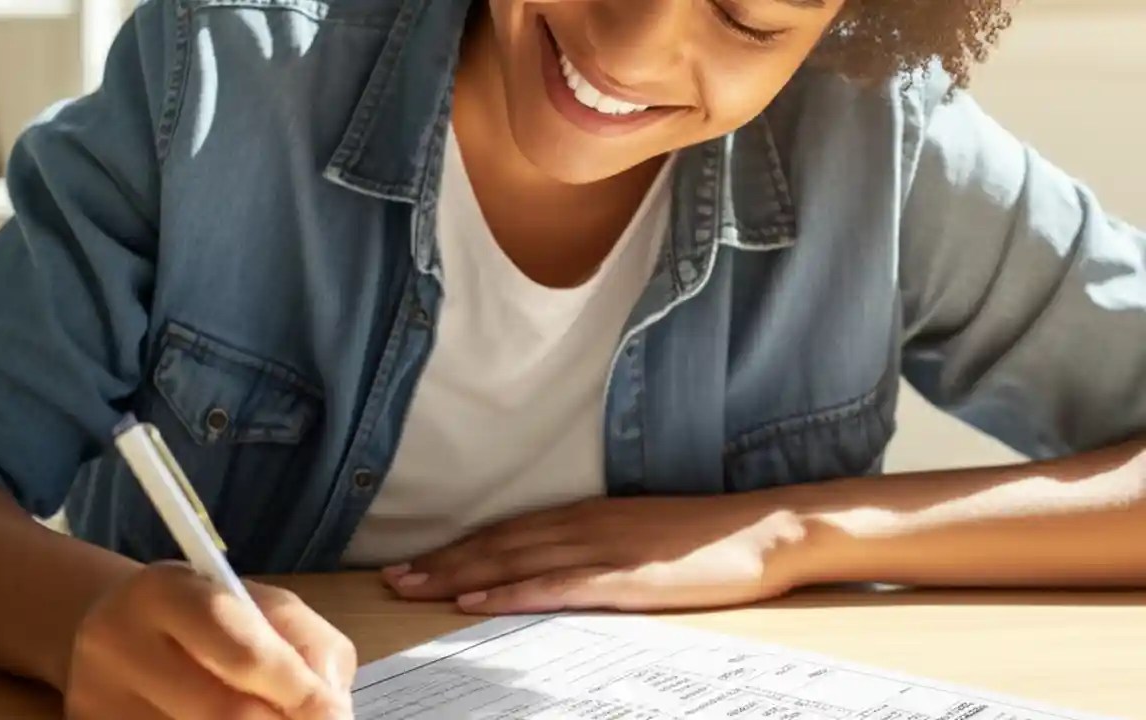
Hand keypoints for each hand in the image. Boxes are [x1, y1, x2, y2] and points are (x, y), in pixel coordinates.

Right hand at [66, 563, 355, 718]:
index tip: (333, 713)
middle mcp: (117, 645)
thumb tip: (329, 708)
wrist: (118, 632)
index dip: (296, 690)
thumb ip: (306, 645)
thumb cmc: (210, 617)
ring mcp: (97, 702)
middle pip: (223, 713)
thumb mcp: (263, 607)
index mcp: (164, 591)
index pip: (242, 650)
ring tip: (271, 718)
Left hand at [382, 495, 813, 614]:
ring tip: (413, 589)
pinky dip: (512, 591)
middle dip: (441, 563)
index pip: (506, 532)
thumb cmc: (705, 538)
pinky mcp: (626, 578)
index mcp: (586, 517)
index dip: (457, 549)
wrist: (765, 530)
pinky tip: (479, 600)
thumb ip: (596, 547)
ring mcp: (603, 550)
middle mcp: (584, 526)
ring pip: (515, 560)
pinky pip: (557, 586)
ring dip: (459, 575)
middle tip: (391, 580)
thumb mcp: (640, 536)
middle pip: (498, 544)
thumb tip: (554, 566)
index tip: (413, 563)